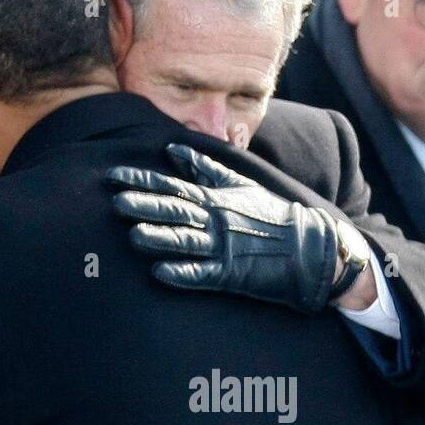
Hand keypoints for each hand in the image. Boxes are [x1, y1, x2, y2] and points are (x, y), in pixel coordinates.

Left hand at [109, 143, 341, 313]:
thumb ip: (206, 169)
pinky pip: (203, 274)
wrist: (310, 247)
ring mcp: (224, 247)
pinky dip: (183, 274)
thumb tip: (173, 149)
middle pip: (175, 210)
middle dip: (146, 206)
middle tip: (117, 202)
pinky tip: (161, 273)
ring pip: (185, 241)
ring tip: (134, 235)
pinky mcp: (232, 274)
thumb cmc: (272, 215)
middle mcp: (216, 220)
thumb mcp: (240, 185)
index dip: (142, 181)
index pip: (172, 185)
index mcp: (215, 199)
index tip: (113, 176)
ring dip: (160, 237)